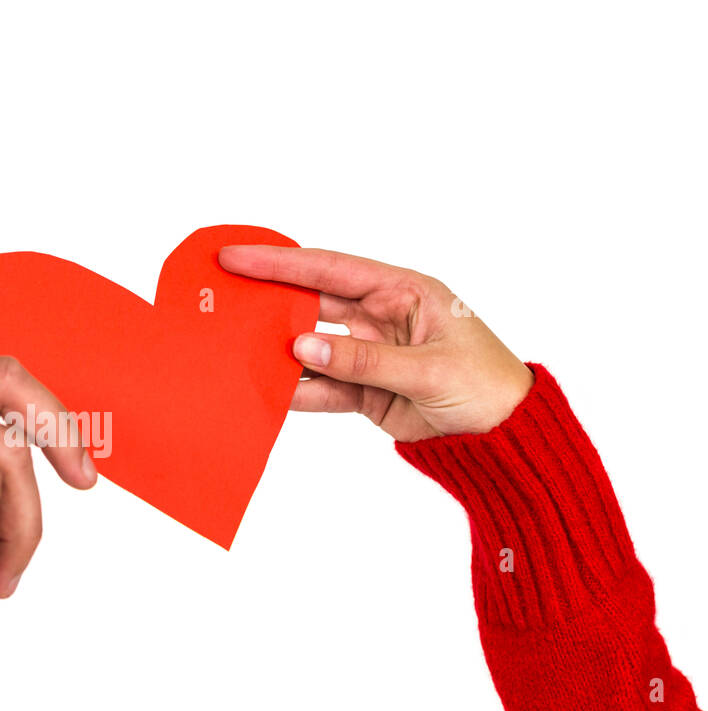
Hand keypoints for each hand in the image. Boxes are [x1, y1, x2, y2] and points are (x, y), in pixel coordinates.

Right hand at [218, 245, 534, 441]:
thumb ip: (363, 362)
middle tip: (220, 299)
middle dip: (266, 301)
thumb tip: (303, 348)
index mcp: (403, 291)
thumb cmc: (486, 387)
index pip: (329, 270)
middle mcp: (380, 316)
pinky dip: (295, 394)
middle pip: (311, 303)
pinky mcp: (365, 391)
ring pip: (310, 349)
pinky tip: (267, 394)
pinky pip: (321, 389)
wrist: (504, 440)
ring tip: (232, 349)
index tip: (236, 257)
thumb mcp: (428, 370)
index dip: (279, 263)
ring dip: (275, 352)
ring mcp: (370, 355)